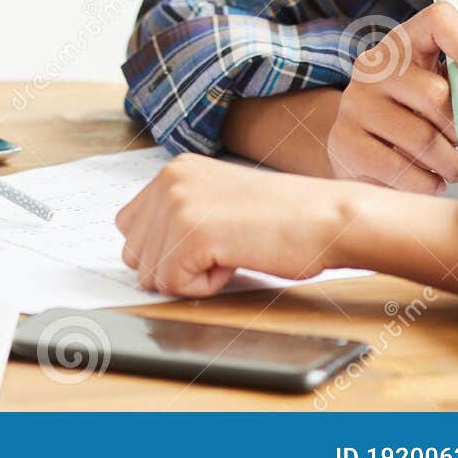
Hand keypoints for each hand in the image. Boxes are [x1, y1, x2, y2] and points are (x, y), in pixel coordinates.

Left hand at [116, 152, 457, 300]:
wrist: (327, 219)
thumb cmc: (283, 219)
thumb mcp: (216, 201)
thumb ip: (177, 215)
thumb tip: (140, 256)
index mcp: (173, 170)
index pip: (129, 226)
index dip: (165, 249)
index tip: (207, 241)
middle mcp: (169, 181)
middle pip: (135, 253)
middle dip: (174, 265)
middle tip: (223, 247)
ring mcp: (178, 205)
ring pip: (152, 273)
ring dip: (190, 276)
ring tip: (230, 251)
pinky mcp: (192, 234)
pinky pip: (174, 285)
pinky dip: (204, 287)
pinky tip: (235, 260)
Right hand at [327, 0, 457, 192]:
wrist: (365, 155)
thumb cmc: (420, 114)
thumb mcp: (450, 80)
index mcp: (401, 43)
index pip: (438, 19)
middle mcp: (371, 66)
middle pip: (436, 95)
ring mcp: (352, 103)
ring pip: (423, 138)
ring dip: (449, 164)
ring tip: (449, 167)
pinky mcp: (343, 142)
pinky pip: (402, 170)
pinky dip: (427, 183)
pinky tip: (425, 179)